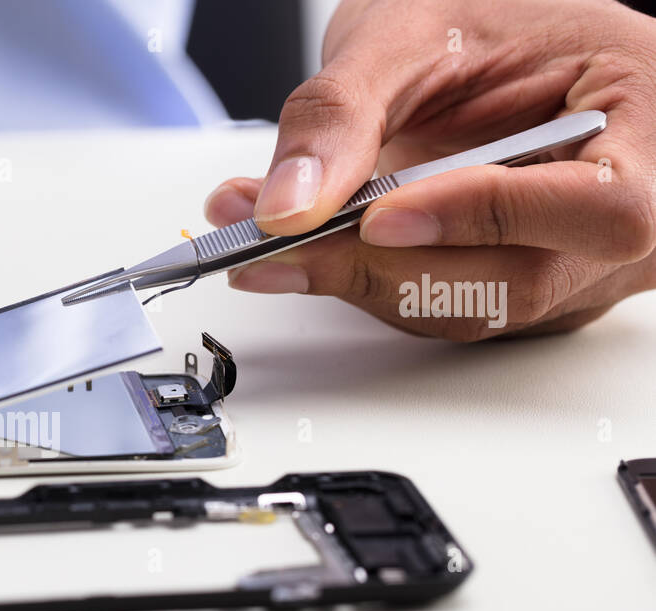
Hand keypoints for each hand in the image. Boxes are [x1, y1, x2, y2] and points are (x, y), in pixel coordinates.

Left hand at [204, 0, 655, 339]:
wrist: (478, 41)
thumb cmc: (478, 18)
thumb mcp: (405, 31)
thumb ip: (344, 112)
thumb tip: (289, 205)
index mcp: (649, 117)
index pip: (601, 205)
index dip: (489, 218)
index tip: (381, 215)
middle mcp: (633, 207)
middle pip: (523, 279)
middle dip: (384, 267)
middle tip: (276, 242)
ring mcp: (578, 262)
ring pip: (471, 308)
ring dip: (357, 282)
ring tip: (266, 242)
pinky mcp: (518, 287)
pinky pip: (443, 306)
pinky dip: (366, 282)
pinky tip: (306, 250)